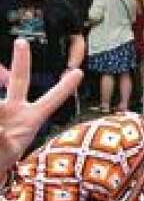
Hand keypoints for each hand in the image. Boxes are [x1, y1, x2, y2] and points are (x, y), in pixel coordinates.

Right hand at [0, 39, 82, 171]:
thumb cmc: (2, 158)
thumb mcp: (7, 152)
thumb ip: (3, 141)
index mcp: (31, 119)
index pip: (51, 101)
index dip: (64, 88)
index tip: (79, 72)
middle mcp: (15, 108)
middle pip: (19, 80)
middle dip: (21, 60)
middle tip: (22, 42)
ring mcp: (0, 108)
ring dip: (0, 115)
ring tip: (2, 130)